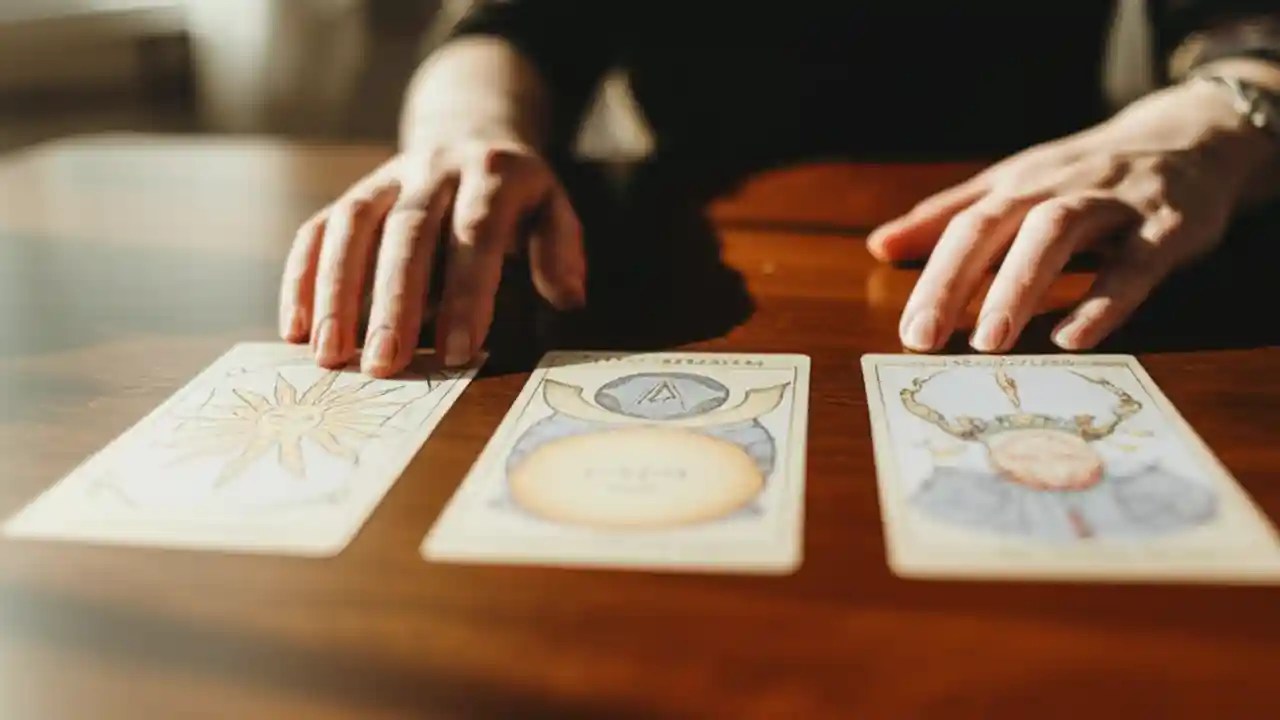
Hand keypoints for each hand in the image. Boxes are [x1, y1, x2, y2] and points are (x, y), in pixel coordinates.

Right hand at [278, 140, 584, 376]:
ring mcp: (387, 178)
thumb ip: (561, 249)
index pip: (475, 235)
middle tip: (383, 364)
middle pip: (407, 232)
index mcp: (492, 175)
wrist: (471, 127)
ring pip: (352, 226)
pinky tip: (296, 329)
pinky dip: (301, 278)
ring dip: (335, 292)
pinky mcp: (354, 193)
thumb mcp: (554, 208)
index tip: (456, 352)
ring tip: (329, 355)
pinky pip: (318, 229)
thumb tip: (568, 297)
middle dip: (392, 302)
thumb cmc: (516, 194)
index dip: (466, 294)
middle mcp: (434, 169)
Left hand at [868, 80, 1275, 351]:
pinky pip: (1134, 263)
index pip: (963, 228)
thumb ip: (950, 217)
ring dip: (1019, 284)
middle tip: (924, 339)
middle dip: (955, 281)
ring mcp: (1113, 203)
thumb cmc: (1085, 175)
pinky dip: (1103, 301)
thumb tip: (879, 245)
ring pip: (1057, 231)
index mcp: (1017, 185)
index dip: (932, 277)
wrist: (1192, 138)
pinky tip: (1073, 338)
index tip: (907, 333)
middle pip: (996, 225)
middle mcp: (1057, 188)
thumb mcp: (1015, 186)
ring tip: (989, 341)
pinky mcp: (1168, 226)